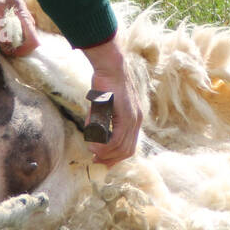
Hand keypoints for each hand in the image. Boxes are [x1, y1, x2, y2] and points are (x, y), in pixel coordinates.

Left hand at [0, 0, 39, 56]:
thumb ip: (1, 25)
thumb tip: (6, 42)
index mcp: (24, 18)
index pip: (33, 41)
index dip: (23, 50)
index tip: (9, 52)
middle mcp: (26, 22)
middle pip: (27, 44)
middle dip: (15, 50)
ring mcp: (21, 22)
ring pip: (21, 40)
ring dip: (10, 45)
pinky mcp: (14, 22)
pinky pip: (14, 35)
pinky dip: (7, 39)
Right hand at [81, 37, 141, 164]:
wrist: (109, 67)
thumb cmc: (105, 84)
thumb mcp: (103, 107)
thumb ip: (101, 122)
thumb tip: (94, 138)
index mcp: (134, 119)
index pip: (128, 146)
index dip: (115, 157)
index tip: (101, 161)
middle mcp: (136, 120)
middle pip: (126, 150)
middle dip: (110, 159)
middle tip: (96, 162)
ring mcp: (133, 118)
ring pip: (121, 146)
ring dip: (105, 153)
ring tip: (92, 152)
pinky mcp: (126, 115)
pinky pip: (116, 137)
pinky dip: (104, 144)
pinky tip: (94, 144)